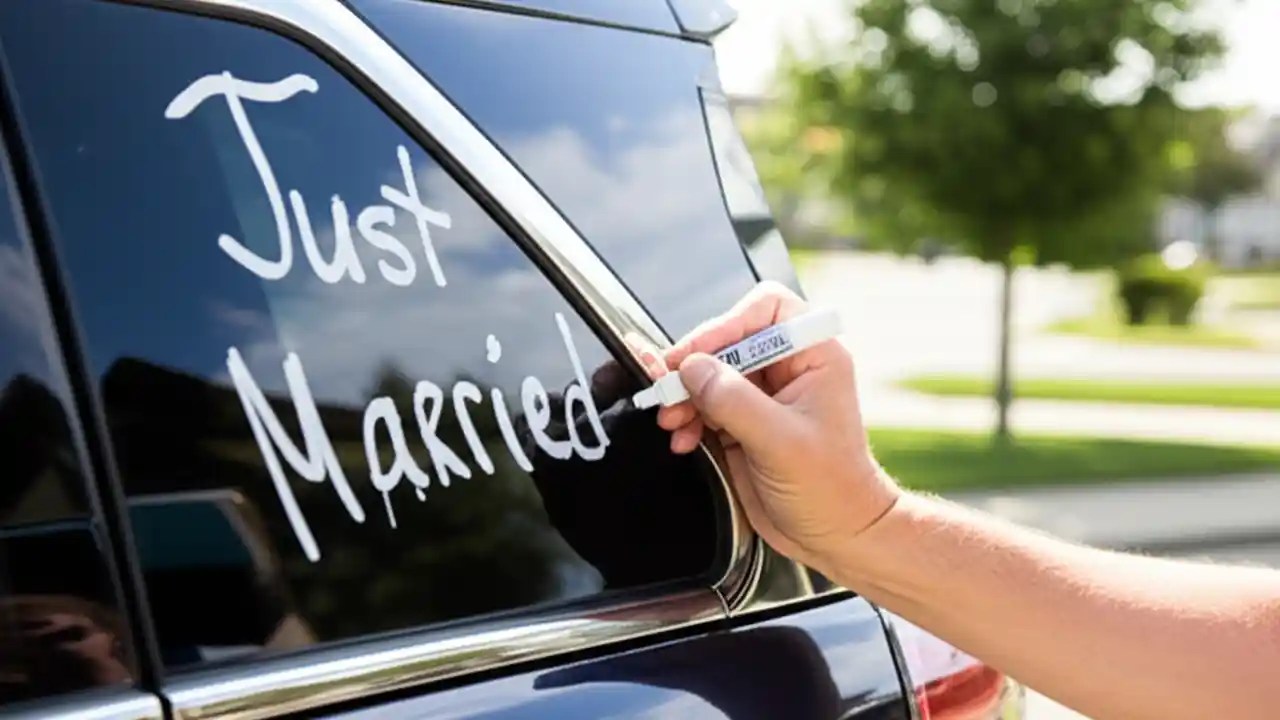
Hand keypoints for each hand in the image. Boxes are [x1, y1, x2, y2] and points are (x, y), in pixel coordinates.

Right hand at [658, 282, 899, 570]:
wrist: (836, 537)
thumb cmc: (833, 489)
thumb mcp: (782, 442)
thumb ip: (734, 400)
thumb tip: (694, 369)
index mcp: (815, 356)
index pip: (766, 309)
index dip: (727, 324)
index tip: (698, 354)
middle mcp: (789, 369)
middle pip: (728, 341)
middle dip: (695, 366)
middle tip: (670, 388)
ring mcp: (764, 397)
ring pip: (710, 374)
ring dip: (684, 395)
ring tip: (673, 420)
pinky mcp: (743, 423)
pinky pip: (703, 406)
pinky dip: (687, 419)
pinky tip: (684, 439)